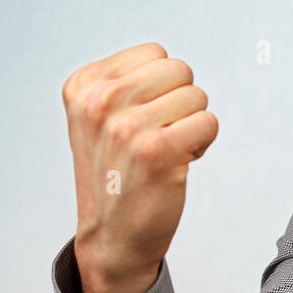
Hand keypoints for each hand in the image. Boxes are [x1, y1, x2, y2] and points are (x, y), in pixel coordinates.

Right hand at [61, 43, 217, 292]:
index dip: (160, 87)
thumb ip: (124, 81)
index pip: (155, 54)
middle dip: (180, 102)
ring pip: (197, 96)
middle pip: (180, 70)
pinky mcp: (157, 151)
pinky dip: (203, 143)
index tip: (139, 120)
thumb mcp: (98, 118)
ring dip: (191, 124)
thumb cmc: (117, 174)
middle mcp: (99, 102)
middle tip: (157, 136)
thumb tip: (168, 62)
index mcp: (83, 86)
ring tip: (165, 152)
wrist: (112, 238)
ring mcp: (126, 126)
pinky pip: (209, 122)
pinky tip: (178, 164)